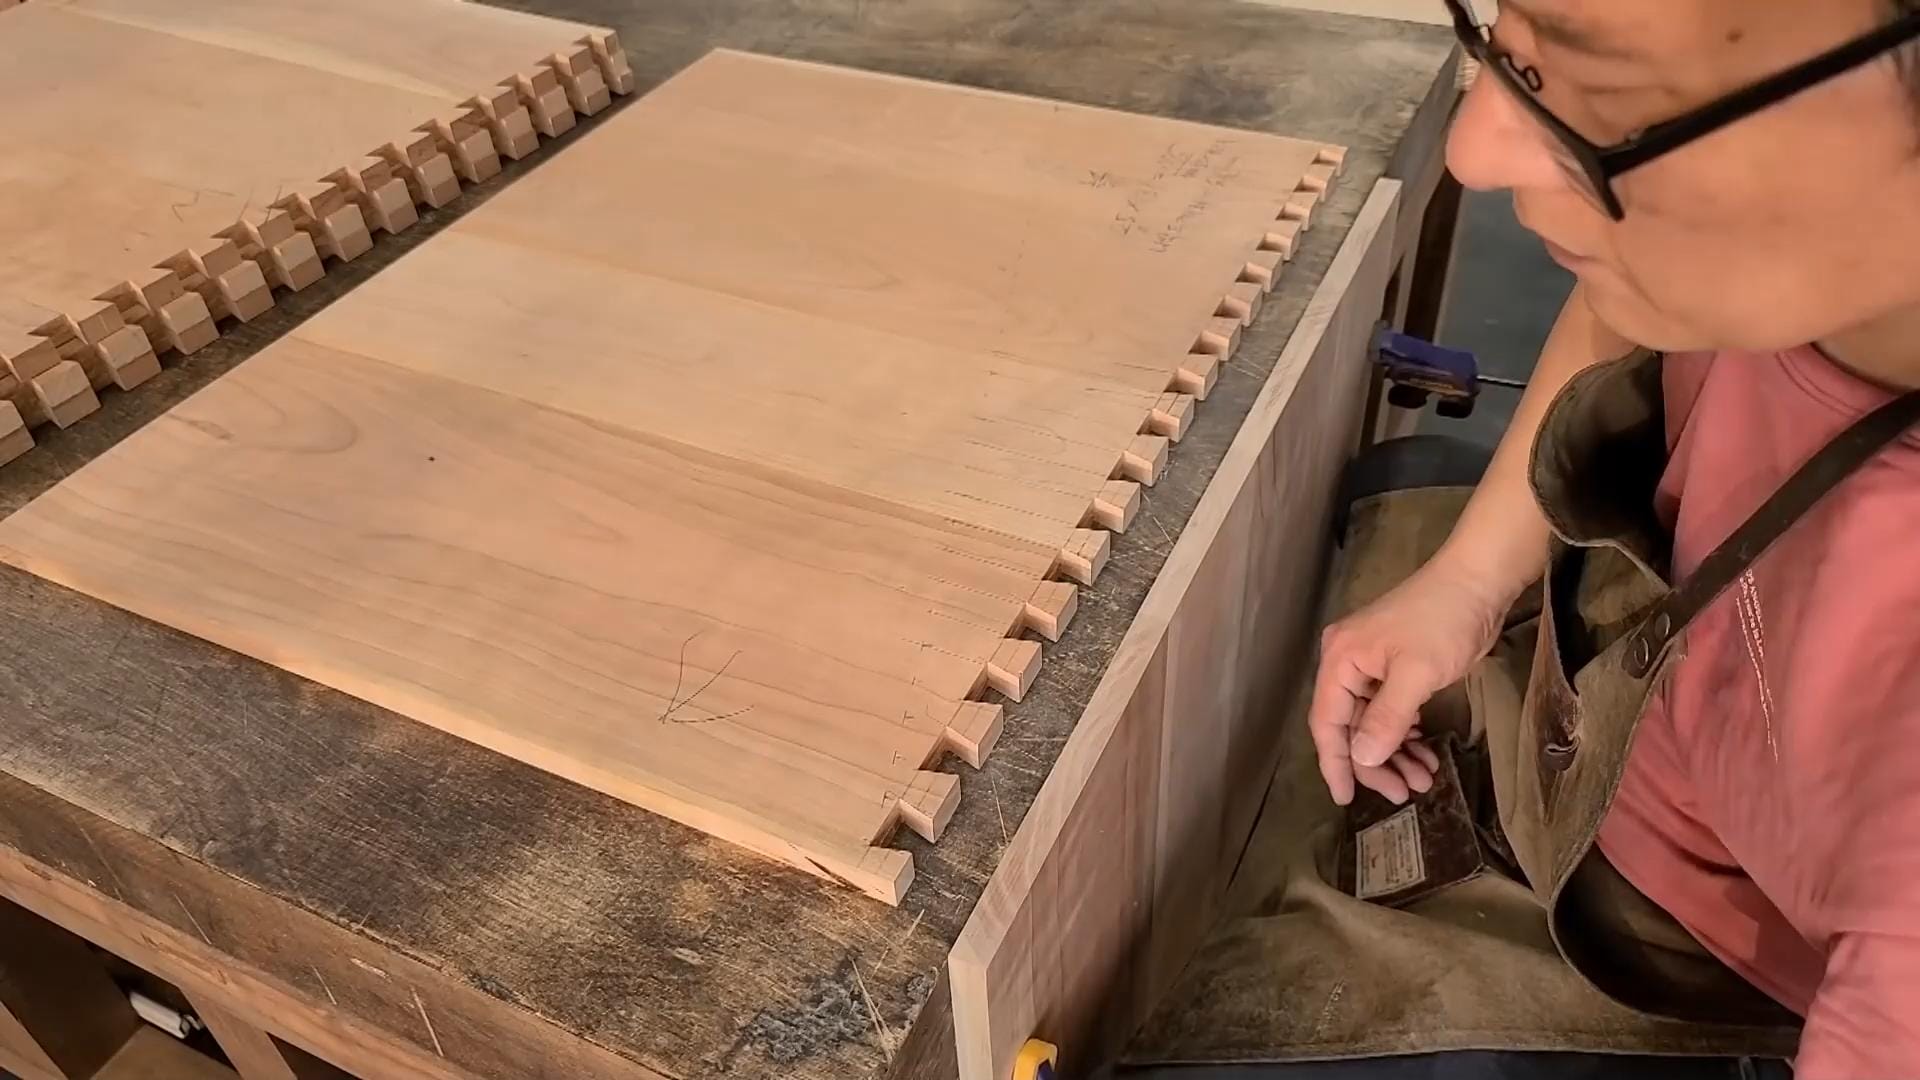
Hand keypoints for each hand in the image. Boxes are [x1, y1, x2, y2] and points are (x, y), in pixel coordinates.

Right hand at [1309, 554, 1508, 805]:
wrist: (1479, 580)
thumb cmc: (1443, 621)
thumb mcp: (1416, 674)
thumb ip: (1386, 718)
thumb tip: (1361, 759)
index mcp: (1341, 660)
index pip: (1327, 722)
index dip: (1335, 763)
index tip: (1347, 800)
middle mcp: (1348, 664)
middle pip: (1351, 726)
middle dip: (1375, 763)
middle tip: (1403, 794)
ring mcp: (1373, 665)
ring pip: (1373, 722)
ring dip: (1395, 753)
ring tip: (1423, 779)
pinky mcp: (1397, 667)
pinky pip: (1392, 711)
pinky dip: (1406, 734)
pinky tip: (1425, 753)